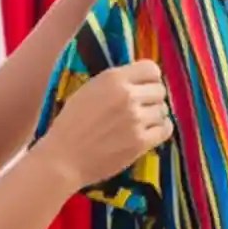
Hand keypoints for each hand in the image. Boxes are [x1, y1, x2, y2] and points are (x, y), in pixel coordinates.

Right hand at [34, 60, 172, 189]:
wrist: (61, 159)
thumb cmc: (70, 125)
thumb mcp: (88, 91)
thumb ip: (116, 83)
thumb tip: (142, 81)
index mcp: (113, 79)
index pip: (151, 69)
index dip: (150, 79)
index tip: (144, 87)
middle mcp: (127, 96)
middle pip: (160, 90)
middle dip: (152, 98)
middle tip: (140, 109)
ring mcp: (136, 119)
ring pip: (163, 110)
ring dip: (154, 116)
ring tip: (139, 123)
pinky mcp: (141, 141)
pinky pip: (166, 129)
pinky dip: (160, 130)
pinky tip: (149, 132)